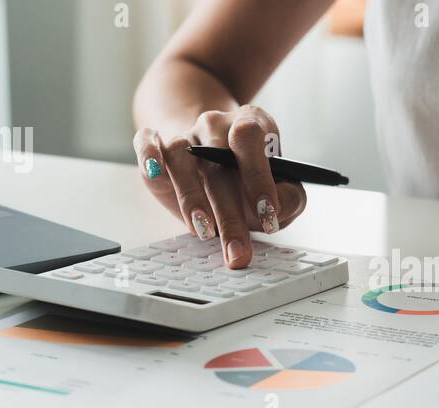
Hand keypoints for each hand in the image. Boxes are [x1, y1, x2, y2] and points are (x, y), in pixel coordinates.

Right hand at [133, 105, 306, 267]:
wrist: (211, 150)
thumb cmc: (248, 175)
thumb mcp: (279, 186)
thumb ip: (290, 197)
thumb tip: (282, 207)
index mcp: (250, 125)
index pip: (249, 139)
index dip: (258, 176)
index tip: (269, 213)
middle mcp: (215, 125)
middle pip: (217, 162)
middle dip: (230, 213)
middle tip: (238, 251)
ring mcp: (184, 135)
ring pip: (180, 155)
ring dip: (191, 196)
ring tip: (204, 230)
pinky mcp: (156, 145)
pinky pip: (147, 142)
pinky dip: (149, 156)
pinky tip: (154, 173)